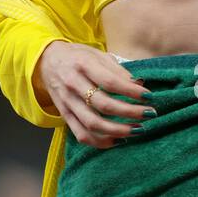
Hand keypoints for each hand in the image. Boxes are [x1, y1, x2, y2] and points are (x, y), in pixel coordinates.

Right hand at [36, 42, 153, 147]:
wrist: (48, 61)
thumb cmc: (78, 57)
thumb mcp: (98, 55)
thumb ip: (118, 70)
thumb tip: (140, 85)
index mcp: (82, 65)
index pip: (110, 82)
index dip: (131, 91)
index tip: (149, 96)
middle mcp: (72, 84)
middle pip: (103, 105)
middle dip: (130, 112)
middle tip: (149, 114)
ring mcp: (67, 102)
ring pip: (92, 123)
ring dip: (118, 130)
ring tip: (138, 129)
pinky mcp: (64, 116)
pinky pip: (81, 135)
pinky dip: (100, 142)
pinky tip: (118, 140)